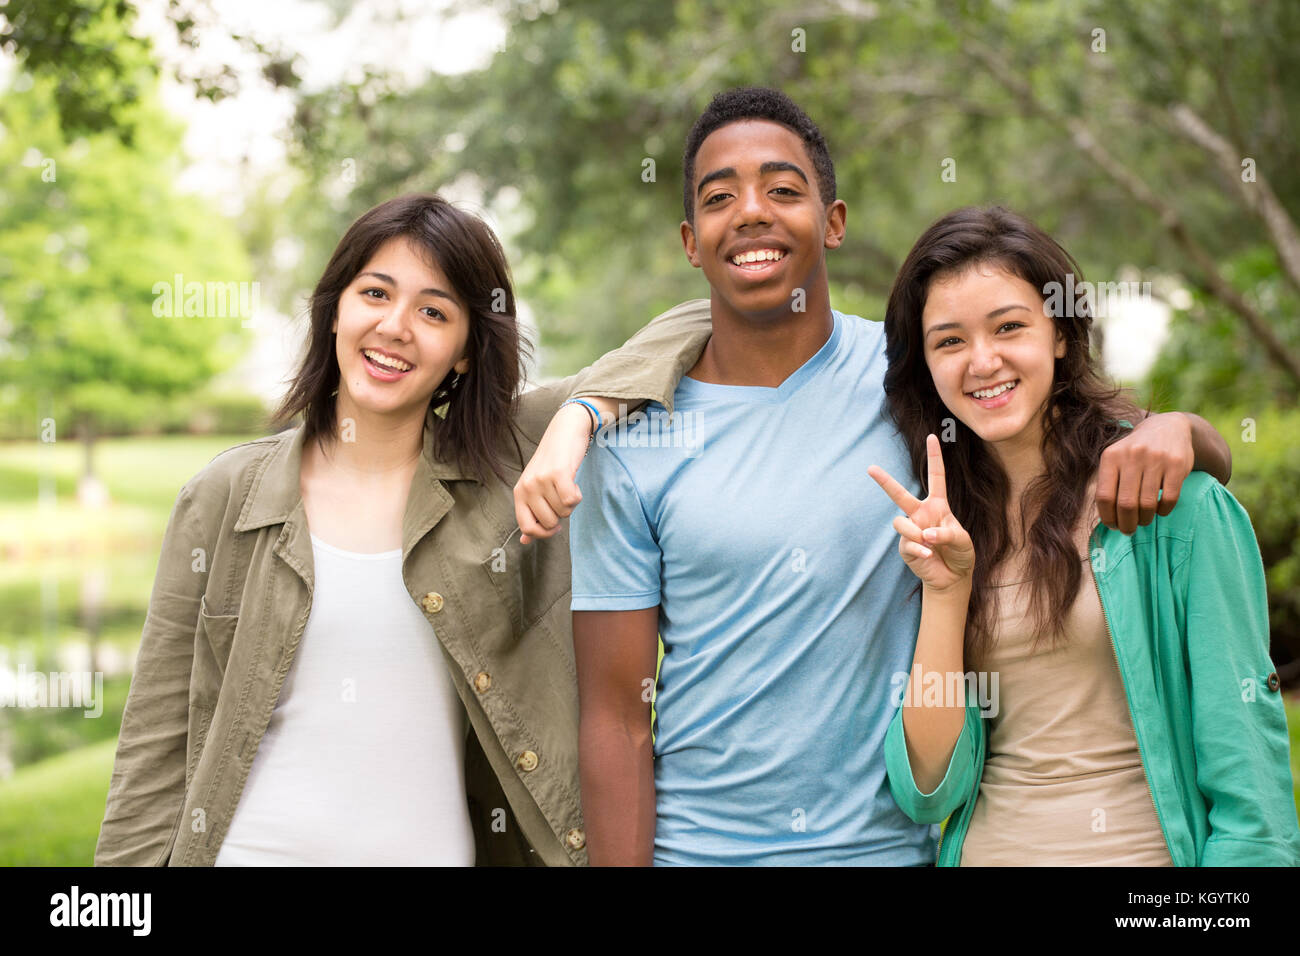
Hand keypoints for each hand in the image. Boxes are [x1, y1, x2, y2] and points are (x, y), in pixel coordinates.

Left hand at [513, 402, 593, 543]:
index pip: (527, 528)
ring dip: (571, 503)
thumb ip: (530, 513)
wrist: (565, 430)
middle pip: (549, 523)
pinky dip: (577, 495)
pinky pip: (572, 501)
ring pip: (563, 512)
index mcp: (519, 493)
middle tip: (561, 497)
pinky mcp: (558, 473)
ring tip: (567, 485)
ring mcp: (541, 480)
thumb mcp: (536, 488)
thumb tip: (525, 542)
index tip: (554, 526)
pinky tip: (574, 483)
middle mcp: (527, 487)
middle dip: (561, 515)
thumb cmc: (552, 462)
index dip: (543, 533)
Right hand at [868, 434, 974, 592]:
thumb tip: (925, 534)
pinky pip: (906, 543)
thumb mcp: (963, 540)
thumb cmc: (960, 554)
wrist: (952, 578)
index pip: (936, 477)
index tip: (932, 437)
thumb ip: (947, 534)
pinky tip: (928, 555)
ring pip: (900, 523)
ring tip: (929, 544)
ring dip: (914, 532)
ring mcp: (911, 531)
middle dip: (885, 481)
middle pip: (900, 495)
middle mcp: (921, 515)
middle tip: (870, 468)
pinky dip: (920, 549)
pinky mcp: (905, 548)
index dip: (934, 457)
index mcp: (938, 506)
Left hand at [1096, 412, 1193, 533]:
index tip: (1113, 526)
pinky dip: (1163, 511)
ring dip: (1144, 519)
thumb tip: (1107, 520)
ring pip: (1147, 504)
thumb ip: (1109, 484)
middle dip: (1126, 524)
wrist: (1167, 427)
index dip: (1108, 517)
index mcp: (1111, 456)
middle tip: (1129, 530)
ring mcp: (1156, 458)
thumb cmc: (1135, 452)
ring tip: (1143, 520)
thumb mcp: (1116, 459)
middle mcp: (1132, 455)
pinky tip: (1160, 510)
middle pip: (1126, 504)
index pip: (1104, 496)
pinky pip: (1169, 498)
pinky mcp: (1177, 464)